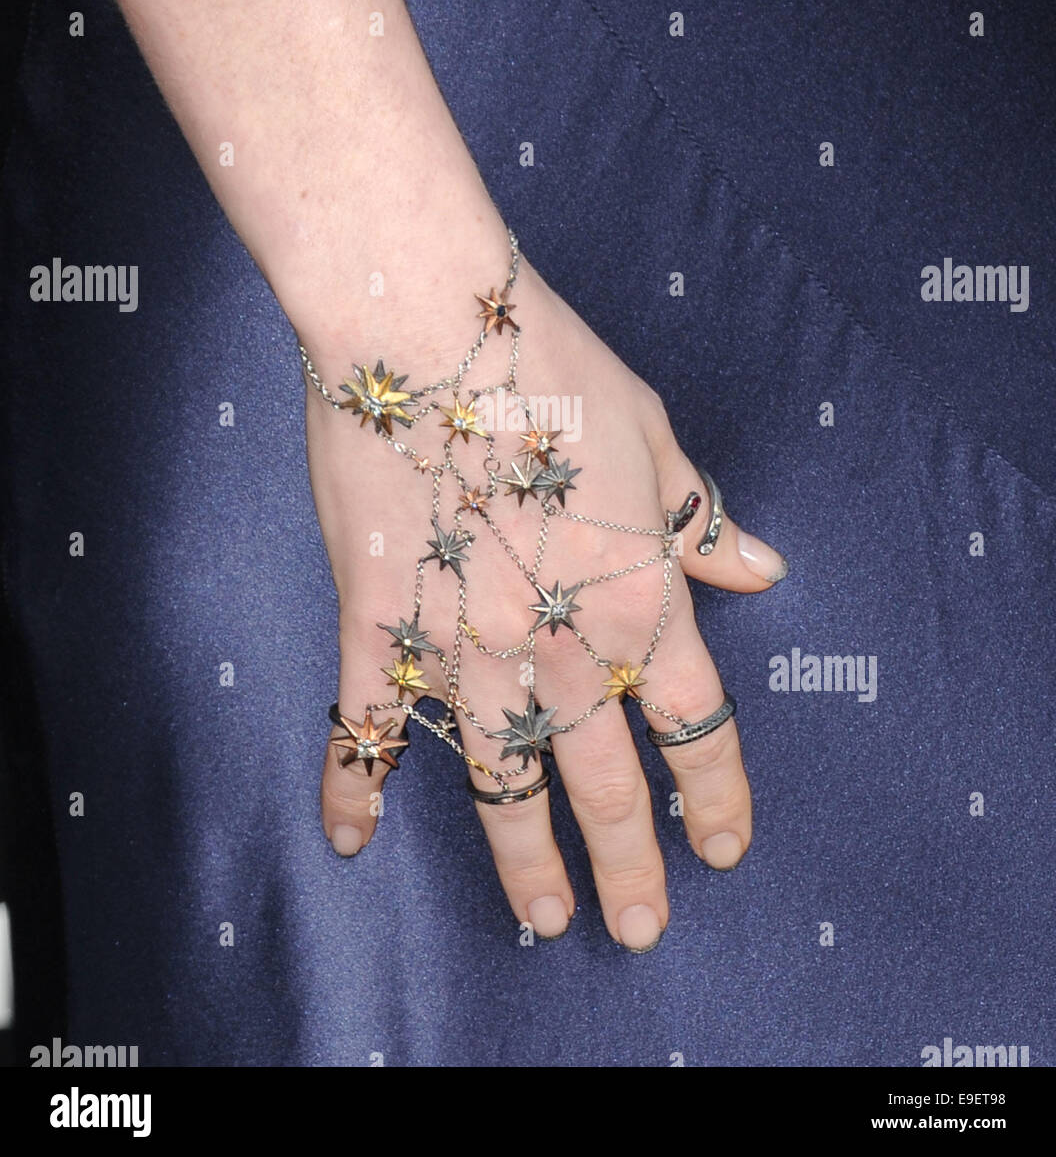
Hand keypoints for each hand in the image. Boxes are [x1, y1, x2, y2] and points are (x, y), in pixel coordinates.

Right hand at [309, 250, 786, 949]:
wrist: (430, 320)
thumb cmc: (549, 365)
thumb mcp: (653, 436)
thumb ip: (699, 521)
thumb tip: (759, 570)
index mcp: (637, 593)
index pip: (694, 724)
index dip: (714, 794)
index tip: (722, 847)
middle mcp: (556, 638)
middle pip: (601, 776)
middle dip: (628, 861)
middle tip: (637, 927)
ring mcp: (461, 637)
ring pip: (497, 775)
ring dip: (521, 855)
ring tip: (542, 917)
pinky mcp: (379, 617)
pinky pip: (364, 720)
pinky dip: (353, 784)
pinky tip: (351, 840)